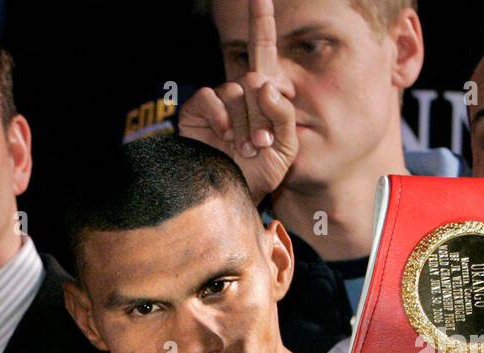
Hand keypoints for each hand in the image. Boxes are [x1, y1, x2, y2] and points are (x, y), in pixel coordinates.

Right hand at [178, 0, 296, 201]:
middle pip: (254, 79)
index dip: (260, 21)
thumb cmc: (259, 176)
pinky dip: (219, 115)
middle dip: (262, 114)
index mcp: (263, 98)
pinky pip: (209, 96)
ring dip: (244, 123)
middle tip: (260, 143)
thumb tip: (263, 85)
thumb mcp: (286, 148)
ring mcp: (218, 104)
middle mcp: (239, 96)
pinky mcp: (196, 113)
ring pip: (235, 91)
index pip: (262, 51)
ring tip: (244, 149)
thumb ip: (283, 113)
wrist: (231, 199)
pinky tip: (224, 136)